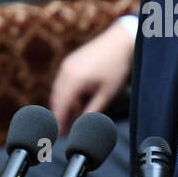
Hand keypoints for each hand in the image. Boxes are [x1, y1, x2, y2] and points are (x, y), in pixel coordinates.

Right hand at [50, 19, 134, 135]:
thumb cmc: (116, 67)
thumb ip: (92, 112)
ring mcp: (66, 65)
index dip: (58, 122)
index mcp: (73, 80)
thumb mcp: (106, 94)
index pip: (61, 106)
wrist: (120, 40)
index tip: (57, 136)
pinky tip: (70, 105)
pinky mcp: (70, 62)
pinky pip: (62, 82)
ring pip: (58, 91)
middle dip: (58, 116)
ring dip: (61, 106)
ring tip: (66, 122)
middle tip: (61, 134)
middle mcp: (66, 71)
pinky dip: (64, 95)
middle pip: (56, 99)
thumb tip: (81, 128)